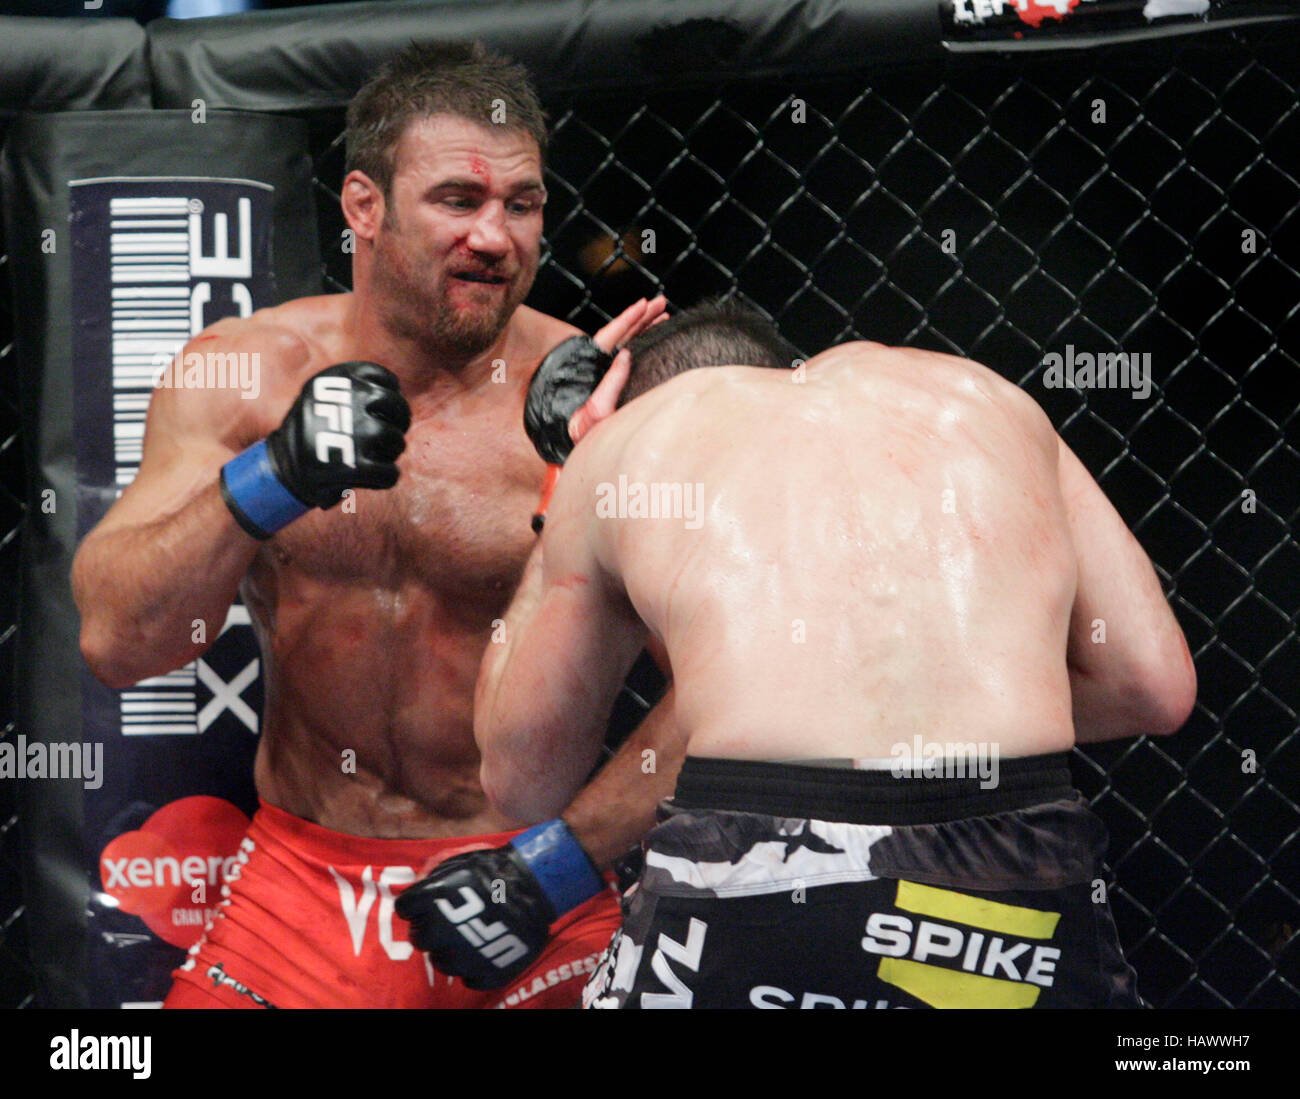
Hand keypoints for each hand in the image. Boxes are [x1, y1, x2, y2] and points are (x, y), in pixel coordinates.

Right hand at [220, 361, 409, 537]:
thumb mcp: (321, 398)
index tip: (385, 408)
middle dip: (400, 420)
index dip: (391, 393)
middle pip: (395, 405)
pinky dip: (388, 477)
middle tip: (392, 432)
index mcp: (335, 381)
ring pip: (395, 440)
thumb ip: (352, 390)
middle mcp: (346, 402)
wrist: (280, 469)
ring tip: (383, 455)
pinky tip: (380, 477)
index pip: (381, 377)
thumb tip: (394, 395)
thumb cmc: (309, 433)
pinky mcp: (354, 466)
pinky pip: (389, 473)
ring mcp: (352, 433)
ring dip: (393, 450)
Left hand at [394, 819, 604, 989]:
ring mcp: (463, 957)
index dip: (415, 906)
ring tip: (465, 939)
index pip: (405, 908)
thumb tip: (420, 890)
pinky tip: (482, 954)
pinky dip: (474, 969)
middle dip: (428, 930)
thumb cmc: (498, 868)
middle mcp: (441, 932)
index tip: (426, 904)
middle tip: (445, 922)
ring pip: (441, 963)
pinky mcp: (485, 974)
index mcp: (432, 900)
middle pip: (419, 938)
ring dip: (448, 951)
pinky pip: (469, 980)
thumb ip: (435, 879)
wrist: (537, 885)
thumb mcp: (460, 863)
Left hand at [570, 296, 668, 444]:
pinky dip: (644, 343)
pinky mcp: (617, 381)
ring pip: (629, 341)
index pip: (613, 333)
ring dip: (646, 326)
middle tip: (662, 302)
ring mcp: (609, 371)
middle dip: (643, 316)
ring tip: (663, 314)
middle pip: (623, 333)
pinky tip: (656, 337)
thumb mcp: (599, 407)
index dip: (629, 317)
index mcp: (594, 364)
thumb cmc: (588, 429)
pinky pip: (632, 356)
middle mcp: (601, 364)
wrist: (585, 444)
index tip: (644, 303)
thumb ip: (612, 381)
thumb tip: (626, 354)